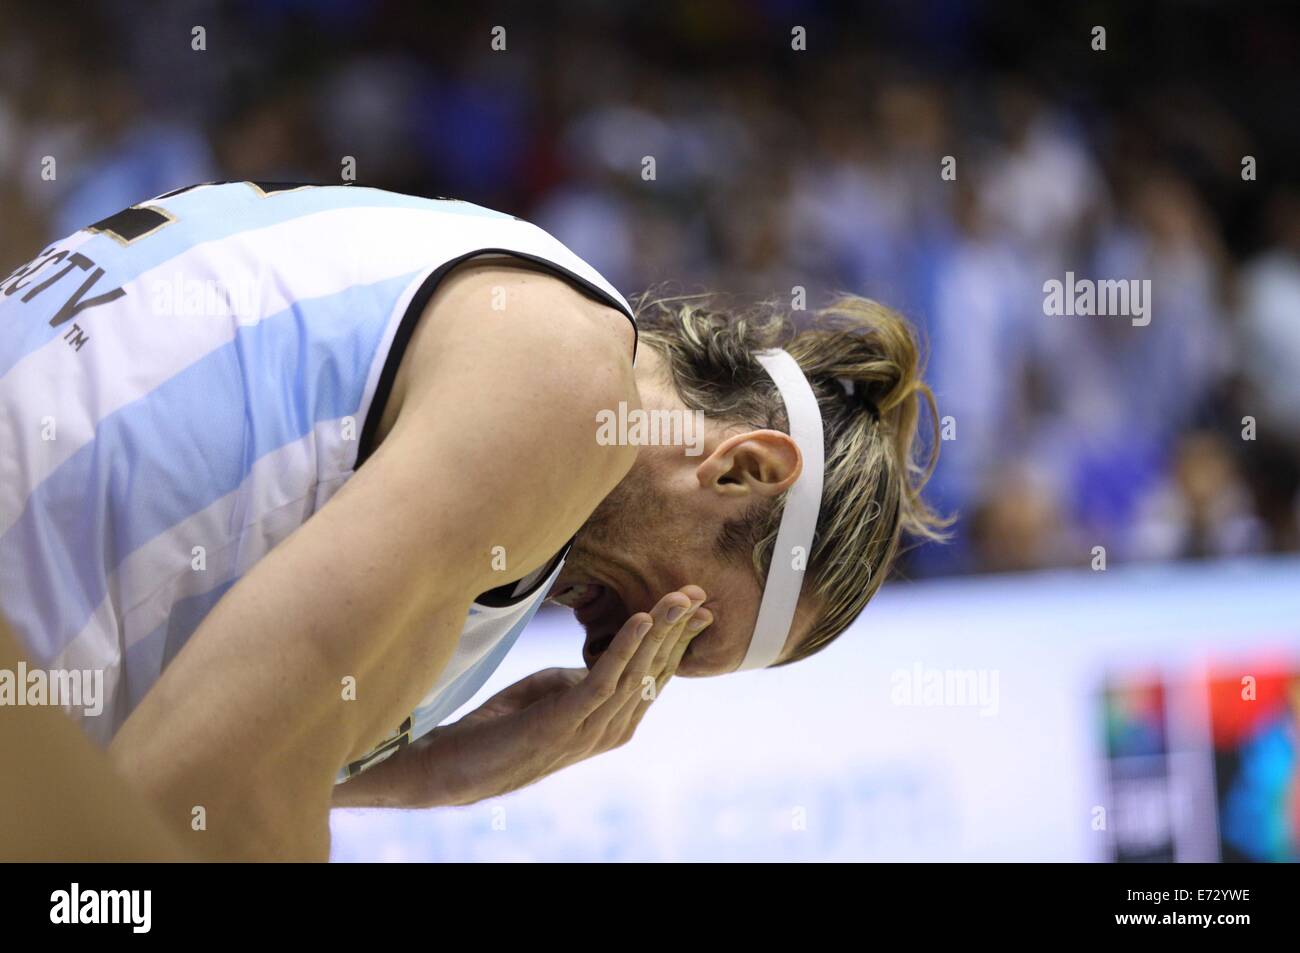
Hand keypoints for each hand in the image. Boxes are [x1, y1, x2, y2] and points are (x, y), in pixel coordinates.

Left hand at [427, 586, 710, 805]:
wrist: (465, 764)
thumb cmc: (509, 724)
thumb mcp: (558, 691)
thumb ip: (589, 676)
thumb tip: (611, 655)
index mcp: (615, 720)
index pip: (659, 673)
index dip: (679, 637)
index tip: (698, 603)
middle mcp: (613, 728)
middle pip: (657, 670)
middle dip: (679, 629)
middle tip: (699, 592)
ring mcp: (591, 728)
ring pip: (638, 672)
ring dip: (659, 631)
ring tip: (677, 599)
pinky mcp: (566, 721)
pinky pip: (604, 679)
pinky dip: (624, 647)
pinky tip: (640, 619)